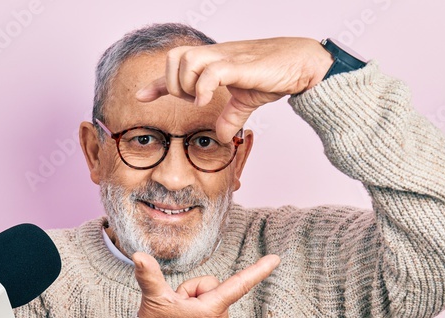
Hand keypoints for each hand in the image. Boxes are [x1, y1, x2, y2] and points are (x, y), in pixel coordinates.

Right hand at [133, 252, 280, 317]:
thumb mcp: (153, 300)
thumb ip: (149, 276)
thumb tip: (137, 255)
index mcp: (211, 310)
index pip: (238, 285)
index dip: (258, 270)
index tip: (276, 259)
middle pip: (212, 287)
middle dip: (193, 291)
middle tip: (177, 307)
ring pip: (210, 298)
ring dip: (193, 302)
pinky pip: (210, 309)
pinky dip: (198, 311)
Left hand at [136, 37, 334, 141]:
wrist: (303, 63)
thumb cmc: (276, 74)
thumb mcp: (246, 100)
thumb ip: (230, 116)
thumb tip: (221, 136)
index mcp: (214, 62)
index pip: (176, 66)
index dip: (157, 83)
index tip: (141, 97)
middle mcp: (216, 55)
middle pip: (174, 57)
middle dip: (174, 83)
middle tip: (191, 101)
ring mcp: (227, 58)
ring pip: (187, 60)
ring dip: (186, 84)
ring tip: (200, 100)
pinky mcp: (240, 65)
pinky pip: (211, 72)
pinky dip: (202, 88)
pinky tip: (206, 101)